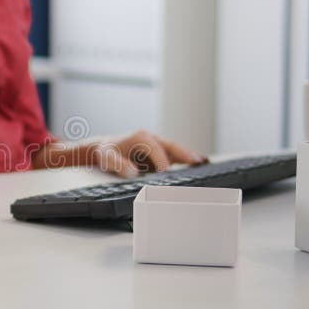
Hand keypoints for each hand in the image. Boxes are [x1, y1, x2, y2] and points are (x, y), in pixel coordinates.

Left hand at [91, 130, 206, 177]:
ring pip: (175, 148)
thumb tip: (133, 172)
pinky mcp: (159, 151)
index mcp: (140, 136)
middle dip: (184, 152)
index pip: (155, 148)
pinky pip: (174, 153)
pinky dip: (186, 157)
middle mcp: (151, 137)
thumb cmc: (107, 152)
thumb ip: (118, 164)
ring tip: (203, 161)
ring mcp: (157, 143)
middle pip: (171, 145)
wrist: (105, 148)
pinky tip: (197, 163)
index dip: (161, 160)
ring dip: (189, 155)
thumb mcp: (108, 158)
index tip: (167, 172)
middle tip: (197, 160)